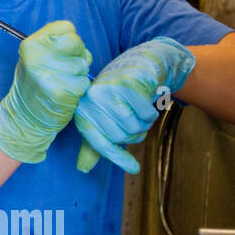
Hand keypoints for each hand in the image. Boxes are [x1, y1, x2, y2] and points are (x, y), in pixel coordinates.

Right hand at [0, 20, 92, 163]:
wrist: (24, 116)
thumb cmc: (34, 84)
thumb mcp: (34, 57)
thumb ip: (53, 44)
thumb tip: (76, 40)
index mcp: (31, 44)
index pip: (67, 27)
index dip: (70, 39)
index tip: (64, 51)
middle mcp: (38, 57)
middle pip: (77, 43)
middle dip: (77, 55)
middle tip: (66, 68)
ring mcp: (49, 75)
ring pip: (82, 64)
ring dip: (79, 75)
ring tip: (63, 82)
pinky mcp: (61, 92)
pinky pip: (84, 82)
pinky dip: (79, 89)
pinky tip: (65, 93)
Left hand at [74, 36, 195, 172]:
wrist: (138, 64)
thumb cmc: (118, 96)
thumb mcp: (103, 118)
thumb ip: (94, 143)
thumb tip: (83, 168)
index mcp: (82, 112)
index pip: (99, 142)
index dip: (117, 157)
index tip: (134, 170)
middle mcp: (90, 101)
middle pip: (121, 136)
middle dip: (134, 133)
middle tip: (136, 119)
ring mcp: (107, 92)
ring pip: (133, 126)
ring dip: (144, 123)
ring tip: (139, 109)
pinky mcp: (126, 85)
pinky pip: (146, 115)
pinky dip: (151, 113)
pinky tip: (147, 101)